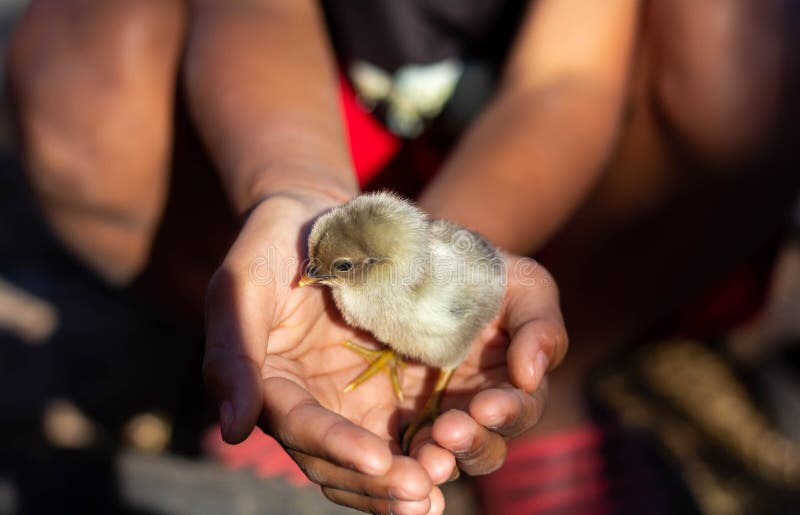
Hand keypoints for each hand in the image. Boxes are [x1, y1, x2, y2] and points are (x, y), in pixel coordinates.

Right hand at [204, 193, 566, 513]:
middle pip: (337, 464)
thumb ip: (233, 352)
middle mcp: (308, 405)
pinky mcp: (382, 390)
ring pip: (372, 462)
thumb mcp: (243, 285)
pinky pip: (403, 434)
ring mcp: (346, 402)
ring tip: (439, 493)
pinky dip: (423, 453)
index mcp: (269, 386)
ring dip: (402, 484)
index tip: (379, 459)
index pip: (300, 428)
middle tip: (422, 494)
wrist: (316, 220)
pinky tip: (454, 464)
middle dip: (377, 485)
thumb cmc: (273, 246)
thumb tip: (232, 429)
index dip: (336, 447)